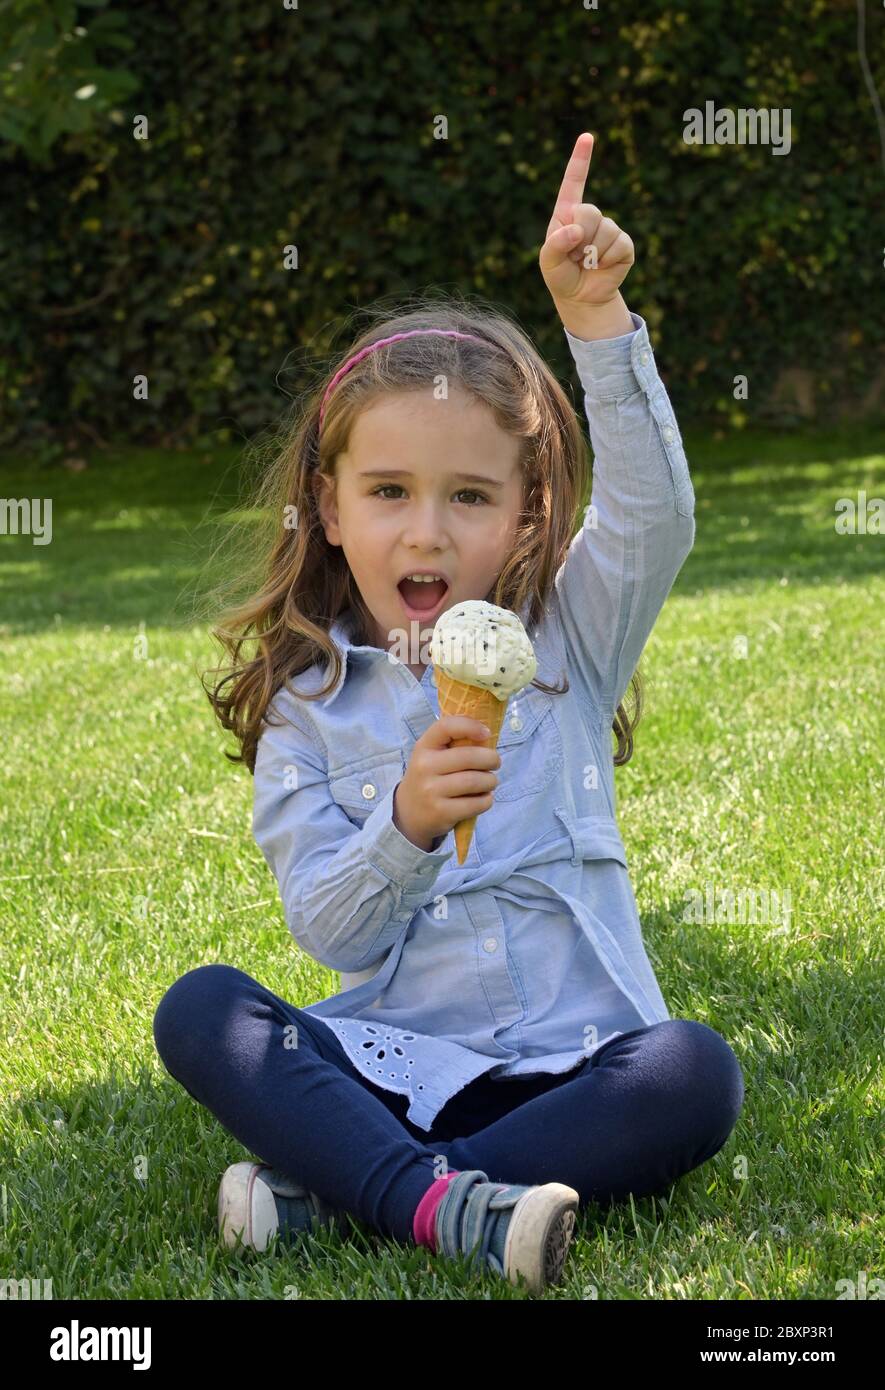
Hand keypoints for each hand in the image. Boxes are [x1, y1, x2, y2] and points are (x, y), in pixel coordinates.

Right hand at [393, 716, 501, 851]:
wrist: (407, 813)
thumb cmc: (429, 777)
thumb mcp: (432, 755)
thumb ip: (454, 743)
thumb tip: (486, 734)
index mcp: (424, 747)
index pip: (446, 727)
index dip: (470, 726)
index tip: (487, 733)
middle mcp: (424, 767)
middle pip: (469, 757)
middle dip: (491, 759)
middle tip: (495, 763)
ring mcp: (431, 791)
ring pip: (475, 781)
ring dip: (491, 781)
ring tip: (490, 782)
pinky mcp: (441, 813)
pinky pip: (475, 804)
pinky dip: (487, 800)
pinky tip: (484, 798)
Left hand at [539, 132, 634, 312]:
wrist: (581, 298)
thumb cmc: (560, 275)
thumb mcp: (547, 262)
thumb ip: (555, 244)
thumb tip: (576, 230)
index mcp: (567, 213)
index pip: (573, 182)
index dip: (580, 159)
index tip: (587, 137)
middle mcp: (589, 217)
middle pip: (589, 211)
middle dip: (580, 237)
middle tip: (576, 256)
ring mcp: (609, 229)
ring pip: (605, 231)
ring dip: (593, 254)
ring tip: (587, 263)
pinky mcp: (624, 245)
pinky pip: (618, 246)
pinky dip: (607, 261)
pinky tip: (603, 267)